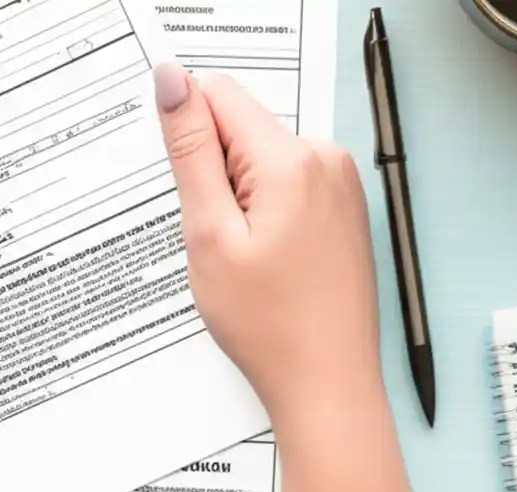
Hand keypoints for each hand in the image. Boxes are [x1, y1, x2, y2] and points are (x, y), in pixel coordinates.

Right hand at [152, 64, 382, 422]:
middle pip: (243, 127)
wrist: (328, 384)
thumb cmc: (270, 326)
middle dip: (213, 172)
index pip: (218, 96)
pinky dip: (263, 212)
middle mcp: (326, 159)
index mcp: (292, 160)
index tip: (185, 188)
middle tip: (213, 237)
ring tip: (241, 257)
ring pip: (263, 159)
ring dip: (237, 196)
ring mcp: (341, 185)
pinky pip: (288, 185)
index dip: (186, 135)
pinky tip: (264, 261)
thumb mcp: (210, 236)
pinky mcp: (344, 208)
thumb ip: (190, 153)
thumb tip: (172, 81)